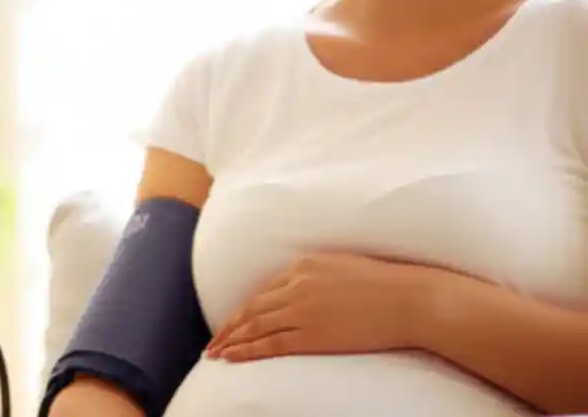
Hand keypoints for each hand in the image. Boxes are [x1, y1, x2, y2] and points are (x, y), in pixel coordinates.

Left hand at [204, 251, 439, 361]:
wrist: (409, 300)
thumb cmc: (386, 284)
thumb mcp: (343, 266)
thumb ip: (317, 275)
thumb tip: (303, 288)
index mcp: (303, 266)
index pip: (264, 290)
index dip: (244, 307)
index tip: (232, 320)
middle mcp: (296, 286)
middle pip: (253, 308)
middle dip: (230, 326)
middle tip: (214, 341)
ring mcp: (302, 310)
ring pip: (255, 326)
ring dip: (232, 340)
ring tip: (216, 352)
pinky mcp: (311, 335)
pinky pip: (270, 344)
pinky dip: (247, 350)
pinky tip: (233, 357)